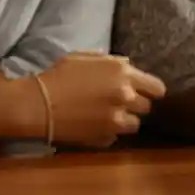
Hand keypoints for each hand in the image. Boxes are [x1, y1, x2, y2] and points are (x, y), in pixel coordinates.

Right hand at [39, 53, 165, 147]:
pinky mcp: (104, 136)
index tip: (146, 93)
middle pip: (146, 107)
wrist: (37, 103)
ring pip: (135, 124)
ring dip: (125, 121)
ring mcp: (116, 118)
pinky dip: (108, 133)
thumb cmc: (58, 75)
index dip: (151, 91)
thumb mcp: (86, 58)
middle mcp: (125, 96)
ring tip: (109, 117)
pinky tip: (95, 126)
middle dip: (136, 105)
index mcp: (123, 73)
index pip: (156, 87)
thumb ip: (112, 61)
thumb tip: (128, 65)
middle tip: (121, 104)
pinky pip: (115, 137)